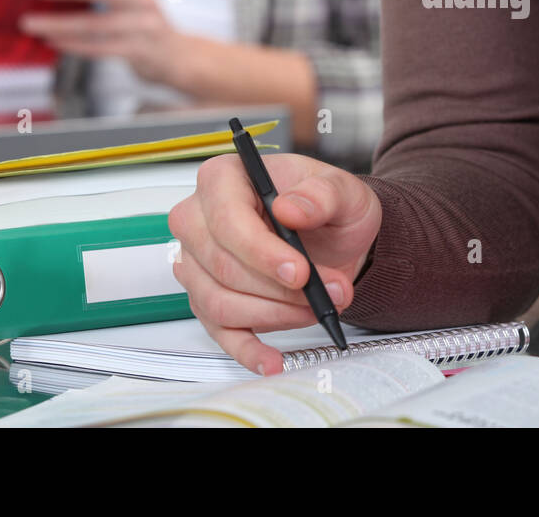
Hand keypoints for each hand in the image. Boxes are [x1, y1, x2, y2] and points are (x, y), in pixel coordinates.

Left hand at [19, 0, 184, 85]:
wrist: (175, 55)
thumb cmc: (140, 18)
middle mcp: (145, 0)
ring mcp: (144, 27)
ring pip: (97, 24)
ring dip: (59, 24)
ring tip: (29, 23)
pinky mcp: (138, 52)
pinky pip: (100, 49)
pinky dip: (72, 45)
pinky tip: (50, 41)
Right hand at [167, 152, 381, 375]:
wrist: (333, 233)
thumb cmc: (326, 204)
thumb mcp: (341, 189)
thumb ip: (321, 194)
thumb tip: (290, 209)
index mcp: (224, 179)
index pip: (227, 220)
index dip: (262, 252)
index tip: (301, 272)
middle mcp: (199, 219)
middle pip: (222, 266)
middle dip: (280, 289)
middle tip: (327, 293)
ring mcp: (197, 262)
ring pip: (220, 302)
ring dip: (275, 314)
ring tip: (318, 308)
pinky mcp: (208, 297)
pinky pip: (219, 331)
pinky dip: (247, 349)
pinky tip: (272, 359)